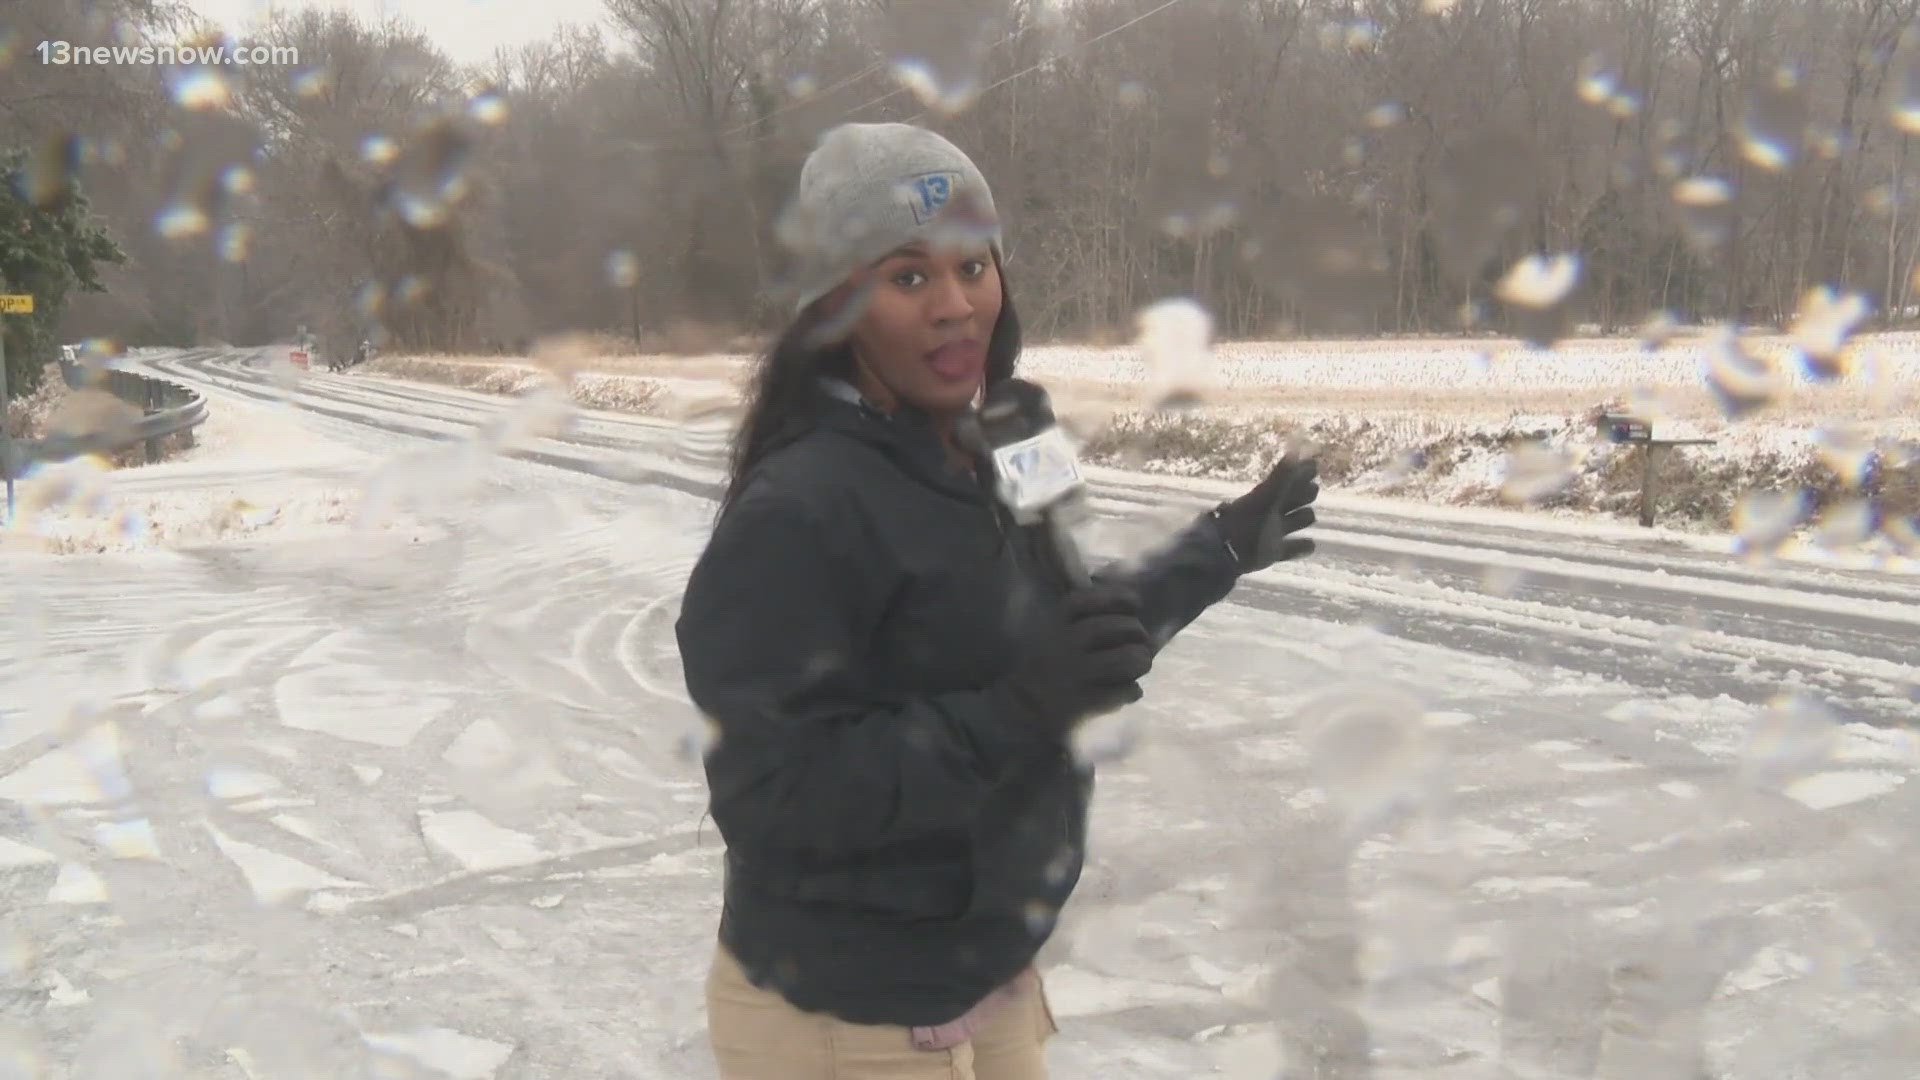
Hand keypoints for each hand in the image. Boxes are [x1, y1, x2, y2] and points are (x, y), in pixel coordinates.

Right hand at [997, 583, 1152, 736]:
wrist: (1025, 710)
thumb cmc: (1049, 664)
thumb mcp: (1053, 632)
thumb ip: (1083, 617)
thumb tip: (1130, 605)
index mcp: (1053, 625)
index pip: (1083, 601)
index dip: (1114, 597)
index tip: (1134, 603)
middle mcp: (1061, 647)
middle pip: (1108, 627)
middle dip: (1135, 630)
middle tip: (1142, 640)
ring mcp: (1071, 677)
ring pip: (1121, 659)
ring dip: (1140, 659)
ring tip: (1141, 663)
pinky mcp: (1082, 705)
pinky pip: (1120, 692)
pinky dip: (1132, 690)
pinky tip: (1130, 690)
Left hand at [1212, 455, 1318, 571]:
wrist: (1226, 550)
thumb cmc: (1247, 520)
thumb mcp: (1266, 495)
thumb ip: (1283, 475)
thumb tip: (1297, 447)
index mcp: (1270, 496)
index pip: (1290, 480)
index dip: (1302, 473)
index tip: (1314, 466)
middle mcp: (1273, 512)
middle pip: (1295, 500)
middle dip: (1304, 494)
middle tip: (1312, 490)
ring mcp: (1274, 532)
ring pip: (1296, 522)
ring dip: (1303, 519)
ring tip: (1308, 516)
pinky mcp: (1273, 553)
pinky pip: (1292, 549)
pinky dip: (1301, 547)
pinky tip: (1310, 545)